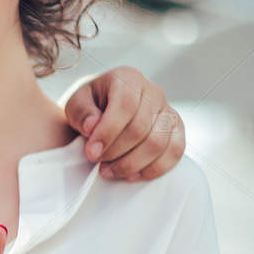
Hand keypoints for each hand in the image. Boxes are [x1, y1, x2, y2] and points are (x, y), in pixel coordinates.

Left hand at [62, 66, 184, 179]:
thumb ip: (81, 112)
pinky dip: (154, 169)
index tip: (91, 153)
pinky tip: (132, 175)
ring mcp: (168, 111)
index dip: (108, 132)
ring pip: (158, 143)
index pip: (125, 105)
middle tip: (97, 162)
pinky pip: (175, 152)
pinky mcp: (177, 130)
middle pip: (140, 128)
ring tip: (109, 171)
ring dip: (131, 163)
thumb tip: (92, 126)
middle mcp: (153, 91)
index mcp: (128, 78)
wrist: (107, 109)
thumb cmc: (91, 106)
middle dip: (116, 151)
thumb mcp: (77, 103)